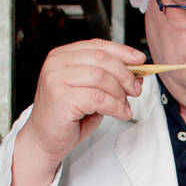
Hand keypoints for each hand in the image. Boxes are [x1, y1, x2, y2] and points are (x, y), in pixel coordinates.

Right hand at [10, 39, 146, 185]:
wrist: (45, 140)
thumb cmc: (66, 117)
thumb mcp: (89, 91)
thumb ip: (106, 79)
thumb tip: (135, 74)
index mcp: (62, 56)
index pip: (97, 45)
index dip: (122, 51)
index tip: (140, 60)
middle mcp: (57, 64)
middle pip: (102, 59)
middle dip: (125, 74)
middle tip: (135, 89)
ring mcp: (56, 79)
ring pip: (101, 77)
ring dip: (120, 94)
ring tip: (125, 106)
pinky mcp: (62, 98)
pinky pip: (98, 98)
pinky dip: (115, 107)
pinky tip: (120, 113)